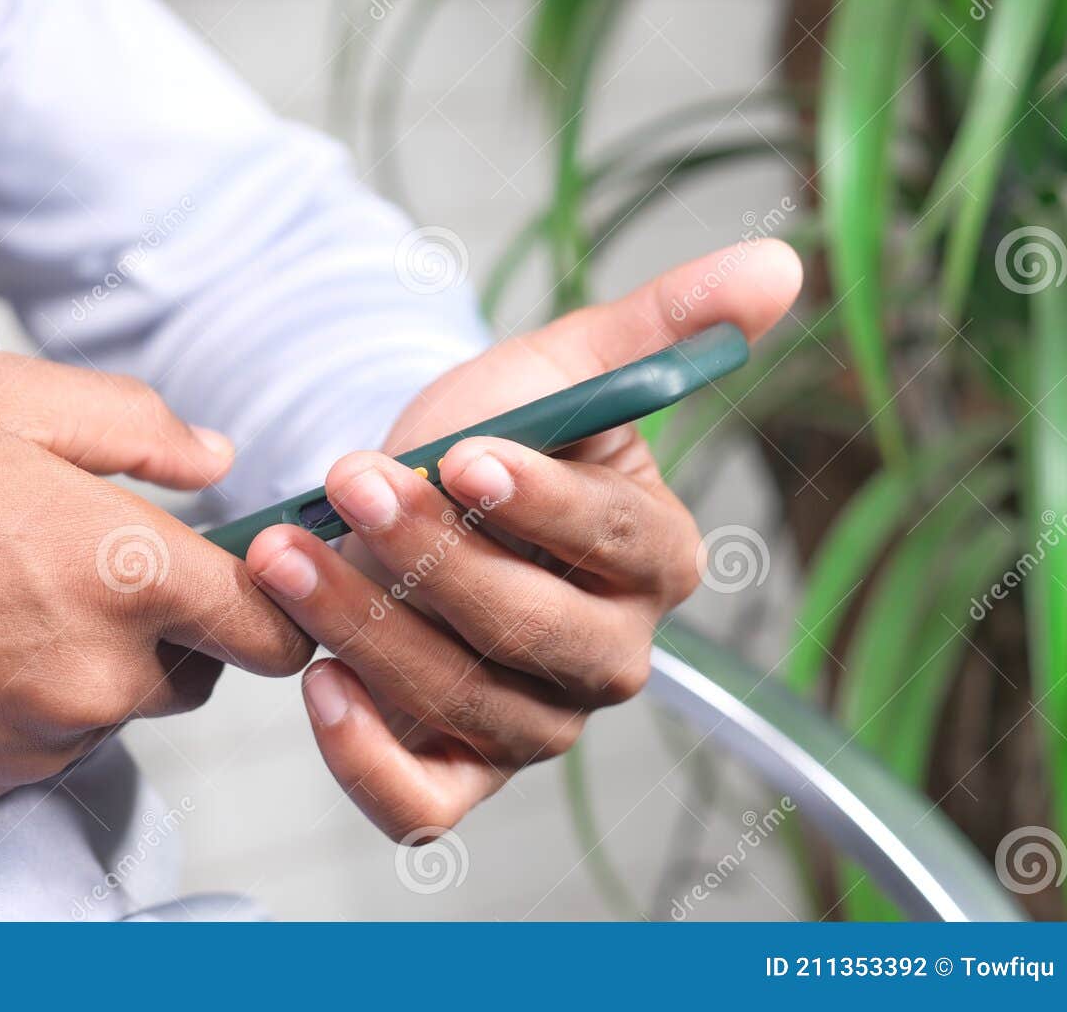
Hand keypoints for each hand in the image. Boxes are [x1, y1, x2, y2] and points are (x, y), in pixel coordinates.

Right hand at [0, 353, 311, 805]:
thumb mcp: (7, 395)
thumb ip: (138, 425)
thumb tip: (218, 460)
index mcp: (129, 575)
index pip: (270, 626)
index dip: (273, 600)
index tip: (247, 575)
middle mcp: (102, 673)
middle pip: (199, 670)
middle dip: (176, 625)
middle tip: (97, 565)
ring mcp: (46, 735)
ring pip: (123, 704)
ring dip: (101, 660)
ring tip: (13, 595)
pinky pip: (55, 740)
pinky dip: (38, 698)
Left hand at [245, 240, 802, 838]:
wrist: (403, 506)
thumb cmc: (487, 438)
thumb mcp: (562, 366)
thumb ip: (663, 320)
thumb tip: (779, 261)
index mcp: (653, 557)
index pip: (611, 537)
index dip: (541, 501)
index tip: (464, 455)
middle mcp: (610, 655)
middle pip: (534, 631)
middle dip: (431, 558)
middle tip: (350, 483)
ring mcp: (536, 723)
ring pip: (466, 703)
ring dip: (366, 628)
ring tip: (287, 554)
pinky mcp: (461, 771)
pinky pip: (425, 806)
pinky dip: (368, 763)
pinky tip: (318, 685)